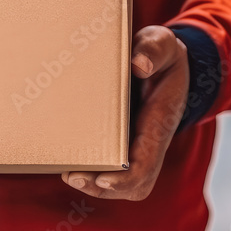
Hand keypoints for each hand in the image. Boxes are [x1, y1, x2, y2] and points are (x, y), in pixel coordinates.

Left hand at [62, 25, 188, 200]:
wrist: (163, 62)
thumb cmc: (161, 55)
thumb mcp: (162, 43)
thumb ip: (154, 50)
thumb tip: (138, 65)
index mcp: (159, 123)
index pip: (147, 163)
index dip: (126, 177)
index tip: (103, 178)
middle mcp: (149, 142)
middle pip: (134, 184)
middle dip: (103, 187)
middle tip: (72, 176)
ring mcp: (136, 146)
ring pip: (121, 182)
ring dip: (94, 184)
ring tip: (67, 173)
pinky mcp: (120, 143)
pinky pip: (109, 168)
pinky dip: (90, 171)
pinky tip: (66, 160)